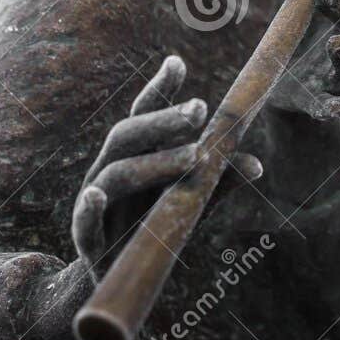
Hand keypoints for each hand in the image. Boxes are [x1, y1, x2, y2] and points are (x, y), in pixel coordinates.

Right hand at [70, 54, 261, 269]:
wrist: (113, 277)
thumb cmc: (152, 226)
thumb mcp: (188, 201)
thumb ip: (215, 181)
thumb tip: (256, 164)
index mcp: (136, 153)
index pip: (145, 113)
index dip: (159, 88)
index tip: (177, 62)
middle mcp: (111, 167)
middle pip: (130, 134)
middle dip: (164, 120)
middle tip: (199, 109)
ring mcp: (96, 199)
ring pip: (117, 173)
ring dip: (154, 163)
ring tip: (192, 156)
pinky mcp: (87, 238)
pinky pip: (83, 221)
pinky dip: (89, 207)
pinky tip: (96, 195)